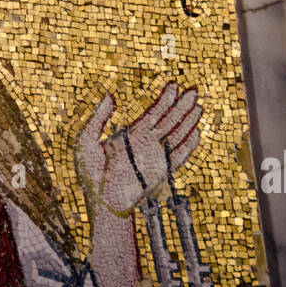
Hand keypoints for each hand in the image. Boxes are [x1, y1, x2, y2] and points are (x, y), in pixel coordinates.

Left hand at [75, 81, 202, 213]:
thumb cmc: (90, 174)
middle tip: (194, 90)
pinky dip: (188, 145)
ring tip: (199, 105)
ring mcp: (155, 157)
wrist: (101, 202)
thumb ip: (97, 118)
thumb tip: (109, 96)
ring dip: (188, 121)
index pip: (153, 113)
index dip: (164, 99)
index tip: (174, 84)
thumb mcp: (86, 141)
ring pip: (177, 134)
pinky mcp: (162, 172)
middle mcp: (147, 144)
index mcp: (132, 134)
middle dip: (181, 105)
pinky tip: (196, 132)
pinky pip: (178, 157)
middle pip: (169, 120)